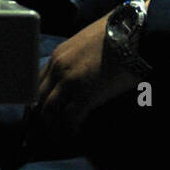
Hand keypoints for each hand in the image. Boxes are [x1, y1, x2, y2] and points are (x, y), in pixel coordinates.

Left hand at [36, 13, 137, 136]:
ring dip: (52, 127)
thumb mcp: (86, 44)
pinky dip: (70, 129)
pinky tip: (76, 133)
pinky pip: (69, 118)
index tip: (38, 113)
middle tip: (43, 131)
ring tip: (59, 137)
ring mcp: (70, 81)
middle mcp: (58, 68)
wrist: (133, 32)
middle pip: (38, 98)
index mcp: (58, 56)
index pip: (37, 82)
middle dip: (39, 117)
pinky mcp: (85, 95)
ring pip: (48, 111)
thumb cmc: (115, 37)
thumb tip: (79, 75)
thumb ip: (76, 59)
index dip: (37, 99)